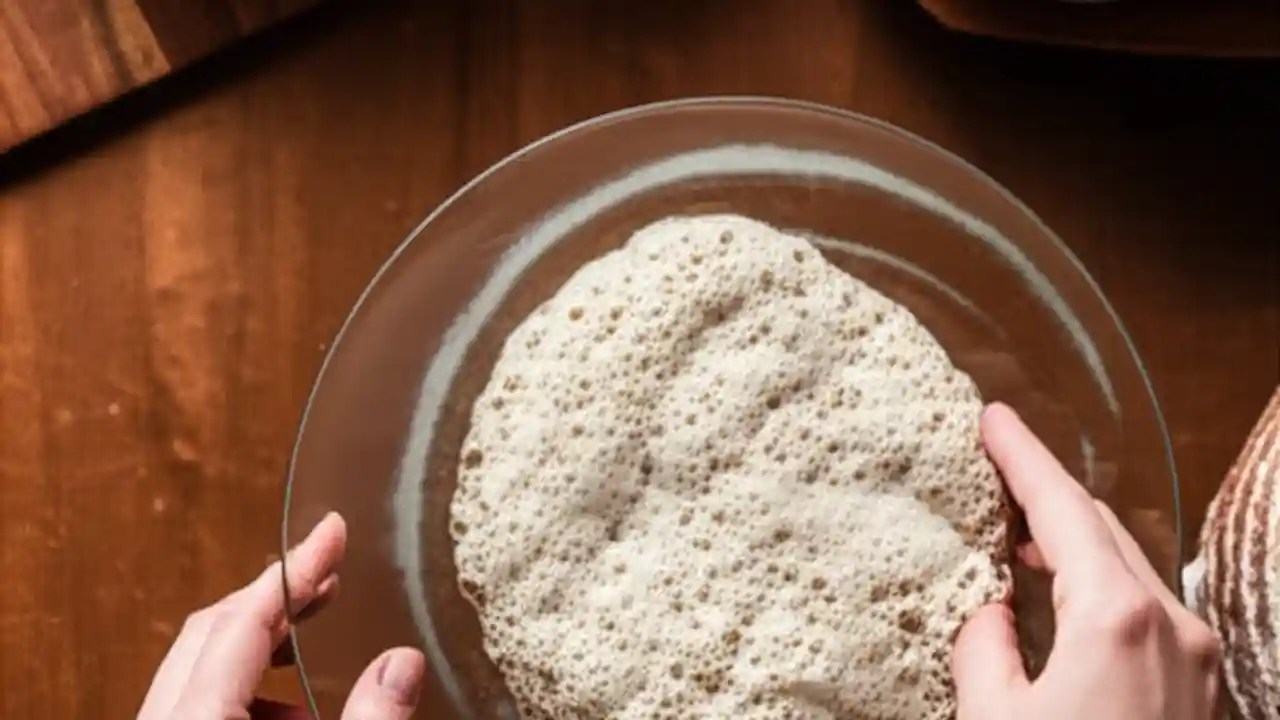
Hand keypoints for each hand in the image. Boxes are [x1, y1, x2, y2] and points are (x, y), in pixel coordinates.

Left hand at [138, 513, 424, 719]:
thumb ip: (370, 718)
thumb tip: (401, 662)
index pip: (245, 617)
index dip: (296, 568)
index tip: (331, 530)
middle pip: (211, 629)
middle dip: (275, 595)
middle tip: (326, 571)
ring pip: (197, 667)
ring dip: (258, 649)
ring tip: (315, 656)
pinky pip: (192, 703)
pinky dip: (240, 693)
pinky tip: (292, 715)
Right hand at [953, 404, 1219, 719]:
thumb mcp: (992, 718)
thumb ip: (983, 647)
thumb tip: (991, 615)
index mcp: (1116, 619)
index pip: (1062, 509)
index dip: (1021, 457)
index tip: (993, 419)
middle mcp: (1173, 627)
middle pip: (1100, 529)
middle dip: (1044, 496)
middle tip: (994, 472)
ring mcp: (1195, 659)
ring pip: (1128, 570)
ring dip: (1072, 546)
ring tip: (1017, 539)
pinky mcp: (1199, 691)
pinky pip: (1147, 613)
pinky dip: (1100, 589)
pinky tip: (1065, 602)